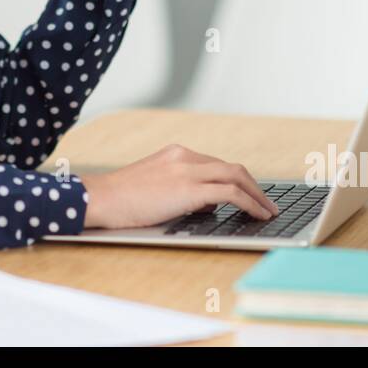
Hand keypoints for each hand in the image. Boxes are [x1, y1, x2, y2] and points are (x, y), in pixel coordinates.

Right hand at [78, 143, 277, 229]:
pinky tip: (257, 214)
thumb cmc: (121, 199)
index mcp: (176, 154)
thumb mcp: (154, 186)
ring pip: (237, 177)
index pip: (217, 165)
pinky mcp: (189, 188)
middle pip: (232, 168)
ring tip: (267, 211)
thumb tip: (207, 204)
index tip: (250, 194)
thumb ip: (180, 189)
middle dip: (254, 187)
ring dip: (257, 195)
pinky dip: (249, 203)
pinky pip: (230, 193)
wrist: (99, 198)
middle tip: (266, 203)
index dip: (238, 181)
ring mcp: (187, 170)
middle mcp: (185, 156)